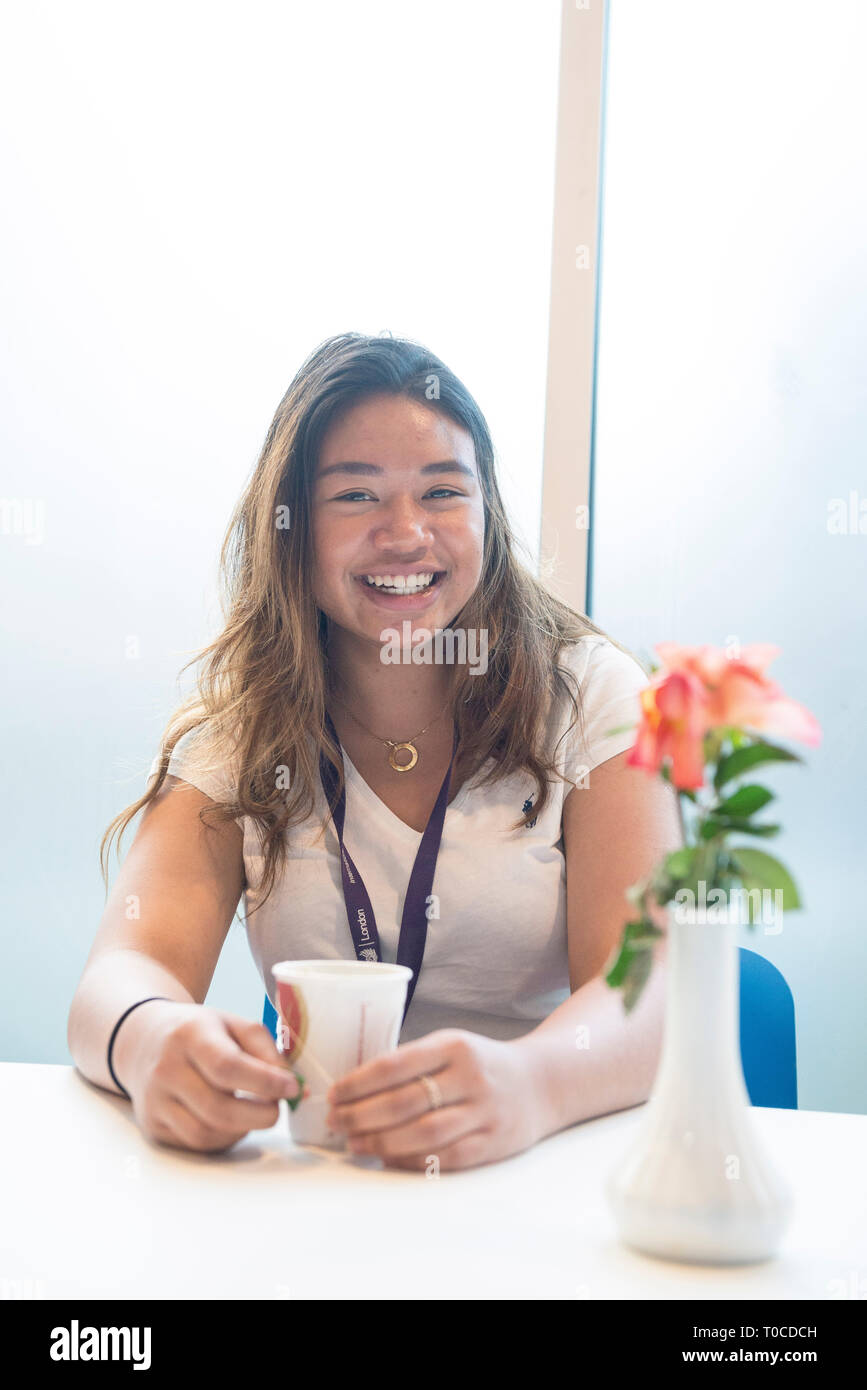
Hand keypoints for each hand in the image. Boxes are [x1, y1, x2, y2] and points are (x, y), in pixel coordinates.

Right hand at [115, 1001, 303, 1152]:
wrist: (144, 1041)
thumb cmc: (198, 1032)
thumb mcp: (232, 1023)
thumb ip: (265, 1048)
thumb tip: (291, 1085)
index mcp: (189, 1035)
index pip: (227, 1066)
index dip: (264, 1082)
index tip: (291, 1088)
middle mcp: (166, 1069)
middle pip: (217, 1108)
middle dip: (258, 1116)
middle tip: (276, 1109)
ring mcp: (154, 1100)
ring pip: (205, 1133)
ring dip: (240, 1130)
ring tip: (251, 1112)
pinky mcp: (152, 1125)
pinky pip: (194, 1144)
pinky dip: (221, 1138)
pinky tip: (229, 1120)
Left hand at [324, 1028, 544, 1171]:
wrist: (539, 1083)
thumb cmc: (480, 1064)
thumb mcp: (451, 1046)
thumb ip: (412, 1062)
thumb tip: (356, 1088)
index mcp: (454, 1046)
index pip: (396, 1065)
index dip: (359, 1083)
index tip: (334, 1094)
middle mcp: (470, 1077)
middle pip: (405, 1102)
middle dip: (362, 1115)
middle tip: (335, 1122)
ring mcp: (484, 1111)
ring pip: (423, 1133)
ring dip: (381, 1141)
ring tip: (354, 1143)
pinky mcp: (493, 1142)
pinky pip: (446, 1157)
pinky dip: (412, 1160)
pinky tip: (388, 1159)